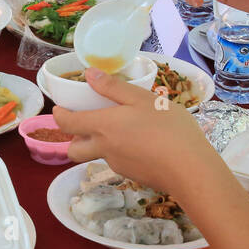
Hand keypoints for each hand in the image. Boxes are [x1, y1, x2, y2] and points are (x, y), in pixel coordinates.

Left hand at [54, 68, 226, 197]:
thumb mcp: (142, 99)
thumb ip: (113, 87)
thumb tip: (89, 74)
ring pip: (97, 155)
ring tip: (121, 129)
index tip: (59, 108)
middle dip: (73, 139)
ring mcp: (117, 165)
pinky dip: (121, 152)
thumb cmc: (168, 128)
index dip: (59, 116)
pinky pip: (117, 162)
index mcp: (102, 127)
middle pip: (74, 150)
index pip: (67, 124)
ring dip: (98, 144)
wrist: (189, 169)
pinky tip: (142, 143)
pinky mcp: (132, 175)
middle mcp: (104, 149)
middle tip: (86, 125)